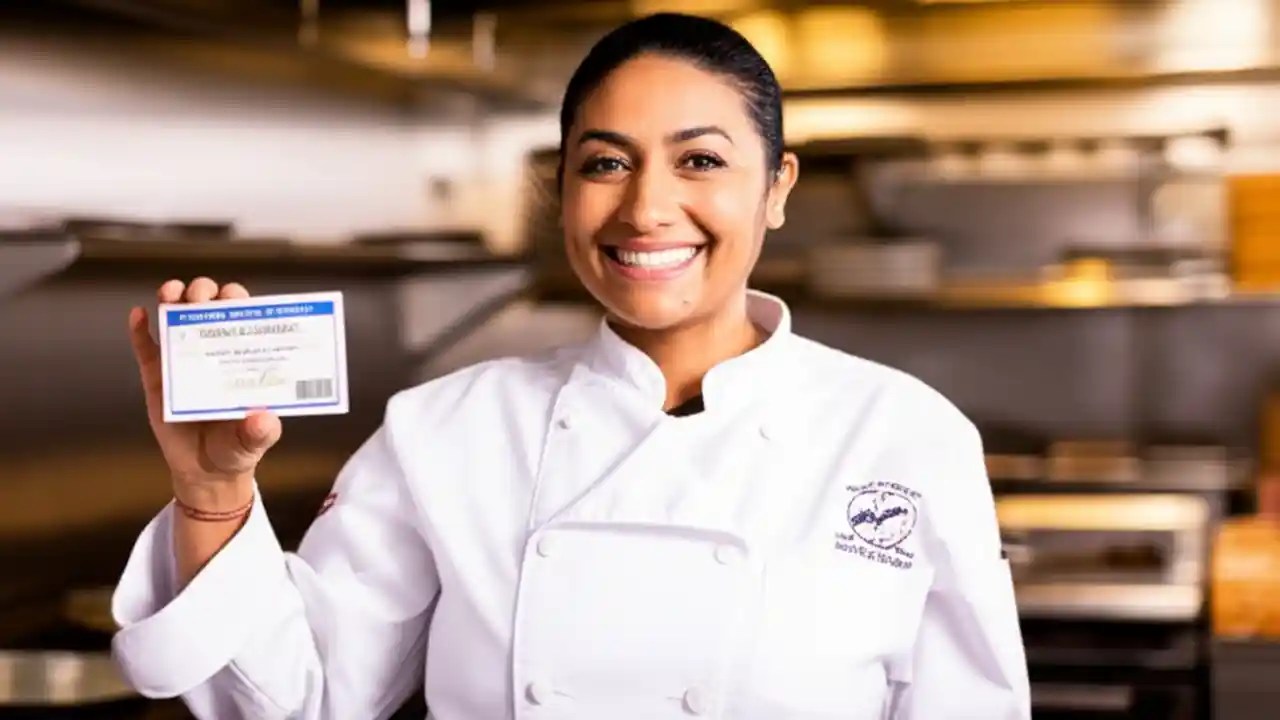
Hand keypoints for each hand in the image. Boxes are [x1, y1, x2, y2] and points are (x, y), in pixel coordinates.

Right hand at [128, 278, 281, 508]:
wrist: (205, 472)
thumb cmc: (237, 448)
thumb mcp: (255, 440)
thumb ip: (261, 432)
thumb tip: (263, 420)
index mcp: (242, 358)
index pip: (243, 318)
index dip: (238, 301)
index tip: (233, 298)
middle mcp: (214, 352)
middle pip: (209, 308)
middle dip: (205, 293)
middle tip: (202, 299)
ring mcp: (183, 362)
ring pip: (176, 319)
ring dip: (172, 299)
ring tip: (170, 294)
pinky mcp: (157, 378)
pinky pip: (146, 349)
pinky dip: (140, 331)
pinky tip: (139, 315)